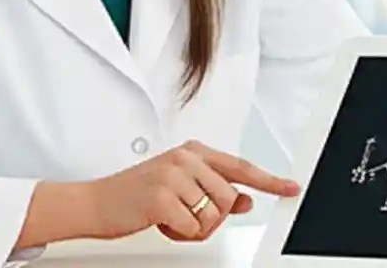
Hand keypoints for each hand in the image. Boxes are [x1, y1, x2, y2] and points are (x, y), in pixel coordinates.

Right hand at [86, 140, 300, 241]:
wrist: (96, 203)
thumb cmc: (137, 194)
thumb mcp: (179, 187)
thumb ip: (214, 190)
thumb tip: (245, 199)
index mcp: (192, 152)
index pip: (240, 167)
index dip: (269, 180)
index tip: (290, 187)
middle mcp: (185, 159)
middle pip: (228, 198)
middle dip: (212, 217)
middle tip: (185, 217)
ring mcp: (173, 175)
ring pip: (213, 215)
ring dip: (195, 228)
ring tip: (171, 218)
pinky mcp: (162, 197)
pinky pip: (193, 228)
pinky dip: (180, 234)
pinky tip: (161, 223)